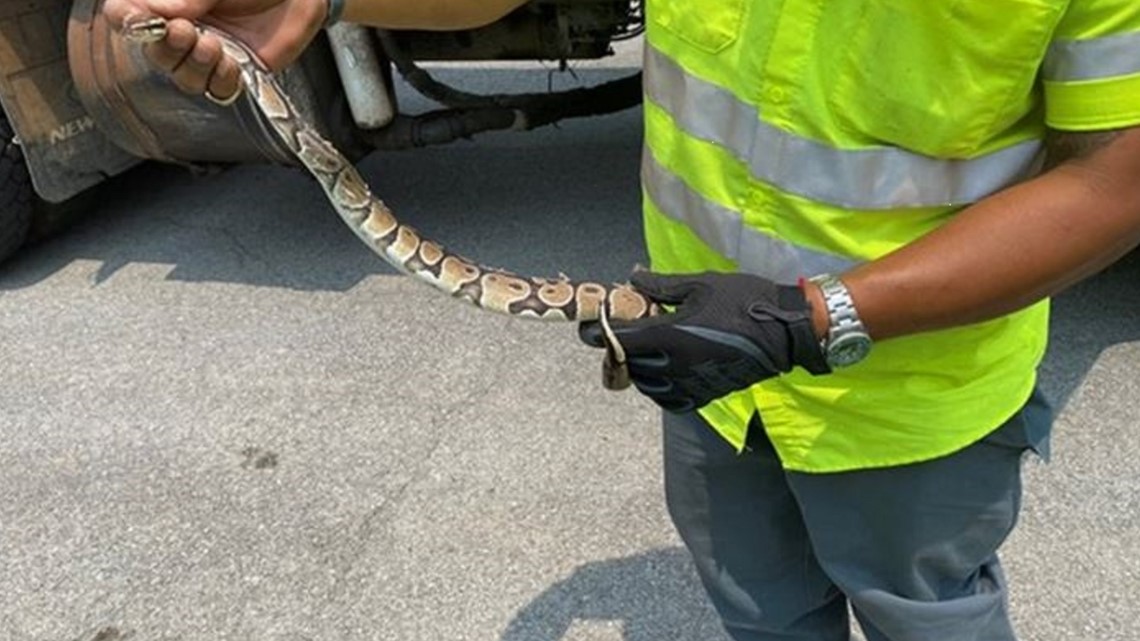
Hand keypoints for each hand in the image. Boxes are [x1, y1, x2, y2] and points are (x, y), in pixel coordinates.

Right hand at [102, 0, 328, 100]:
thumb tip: (156, 12)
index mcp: (172, 4)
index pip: (131, 15)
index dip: (127, 19)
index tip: (132, 18)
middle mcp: (186, 30)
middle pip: (156, 54)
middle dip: (165, 47)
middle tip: (182, 31)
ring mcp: (211, 54)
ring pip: (185, 77)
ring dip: (193, 65)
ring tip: (211, 44)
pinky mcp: (238, 72)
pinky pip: (219, 90)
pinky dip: (221, 80)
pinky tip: (230, 63)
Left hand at [580, 271, 829, 412]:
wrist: (785, 331)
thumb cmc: (745, 301)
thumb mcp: (701, 285)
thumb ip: (662, 286)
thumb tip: (633, 278)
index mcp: (673, 334)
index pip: (623, 339)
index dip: (600, 334)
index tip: (587, 328)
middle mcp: (677, 365)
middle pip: (630, 364)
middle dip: (617, 350)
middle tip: (614, 336)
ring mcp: (691, 384)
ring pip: (646, 385)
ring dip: (636, 370)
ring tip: (638, 352)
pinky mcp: (704, 395)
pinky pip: (669, 400)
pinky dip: (657, 390)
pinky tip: (659, 373)